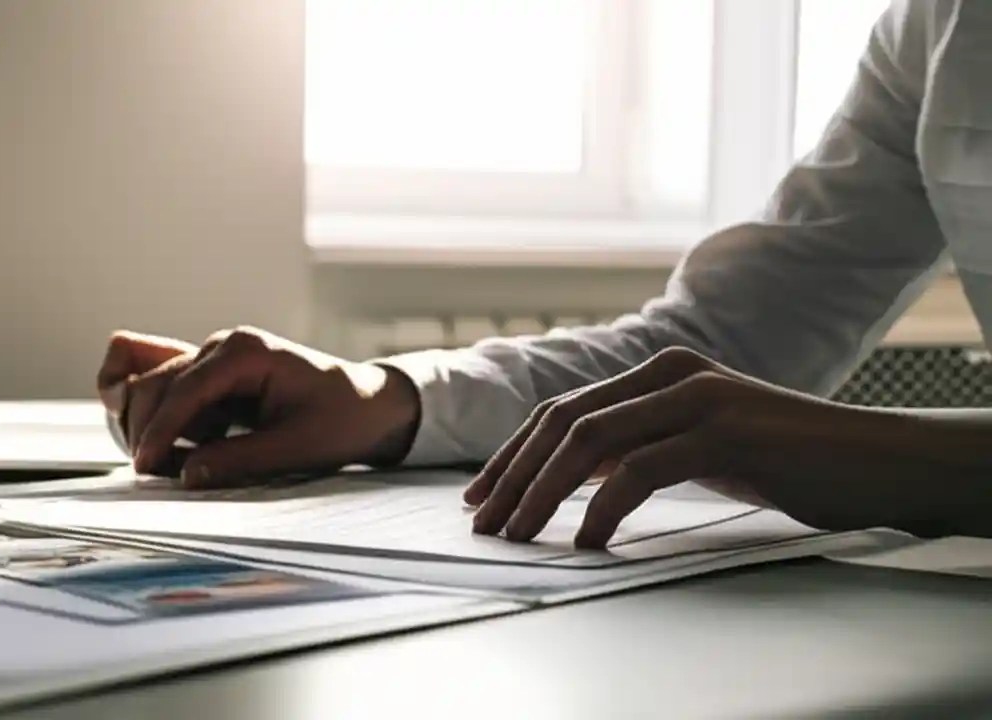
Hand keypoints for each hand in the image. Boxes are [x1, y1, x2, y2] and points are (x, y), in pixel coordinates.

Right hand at [96, 327, 420, 485]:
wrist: (366, 405)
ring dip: (148, 424)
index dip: (160, 429)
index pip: (185, 388)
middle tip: (154, 476)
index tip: (145, 467)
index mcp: (246, 351)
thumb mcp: (297, 448)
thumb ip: (241, 460)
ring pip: (155, 385)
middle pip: (159, 382)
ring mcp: (214, 358)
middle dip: (148, 428)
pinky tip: (154, 437)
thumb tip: (187, 476)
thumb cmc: (340, 420)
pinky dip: (154, 409)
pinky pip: (168, 387)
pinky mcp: (212, 377)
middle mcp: (223, 346)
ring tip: (163, 467)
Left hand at [465, 347, 991, 547]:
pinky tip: (585, 541)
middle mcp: (668, 373)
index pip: (563, 410)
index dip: (513, 454)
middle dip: (513, 475)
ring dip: (541, 493)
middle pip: (564, 423)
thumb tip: (568, 477)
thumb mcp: (695, 443)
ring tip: (517, 535)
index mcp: (656, 371)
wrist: (870, 459)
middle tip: (485, 522)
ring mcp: (695, 398)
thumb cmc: (780, 458)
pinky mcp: (721, 432)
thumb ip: (638, 445)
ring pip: (590, 443)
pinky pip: (639, 470)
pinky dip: (601, 509)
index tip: (482, 496)